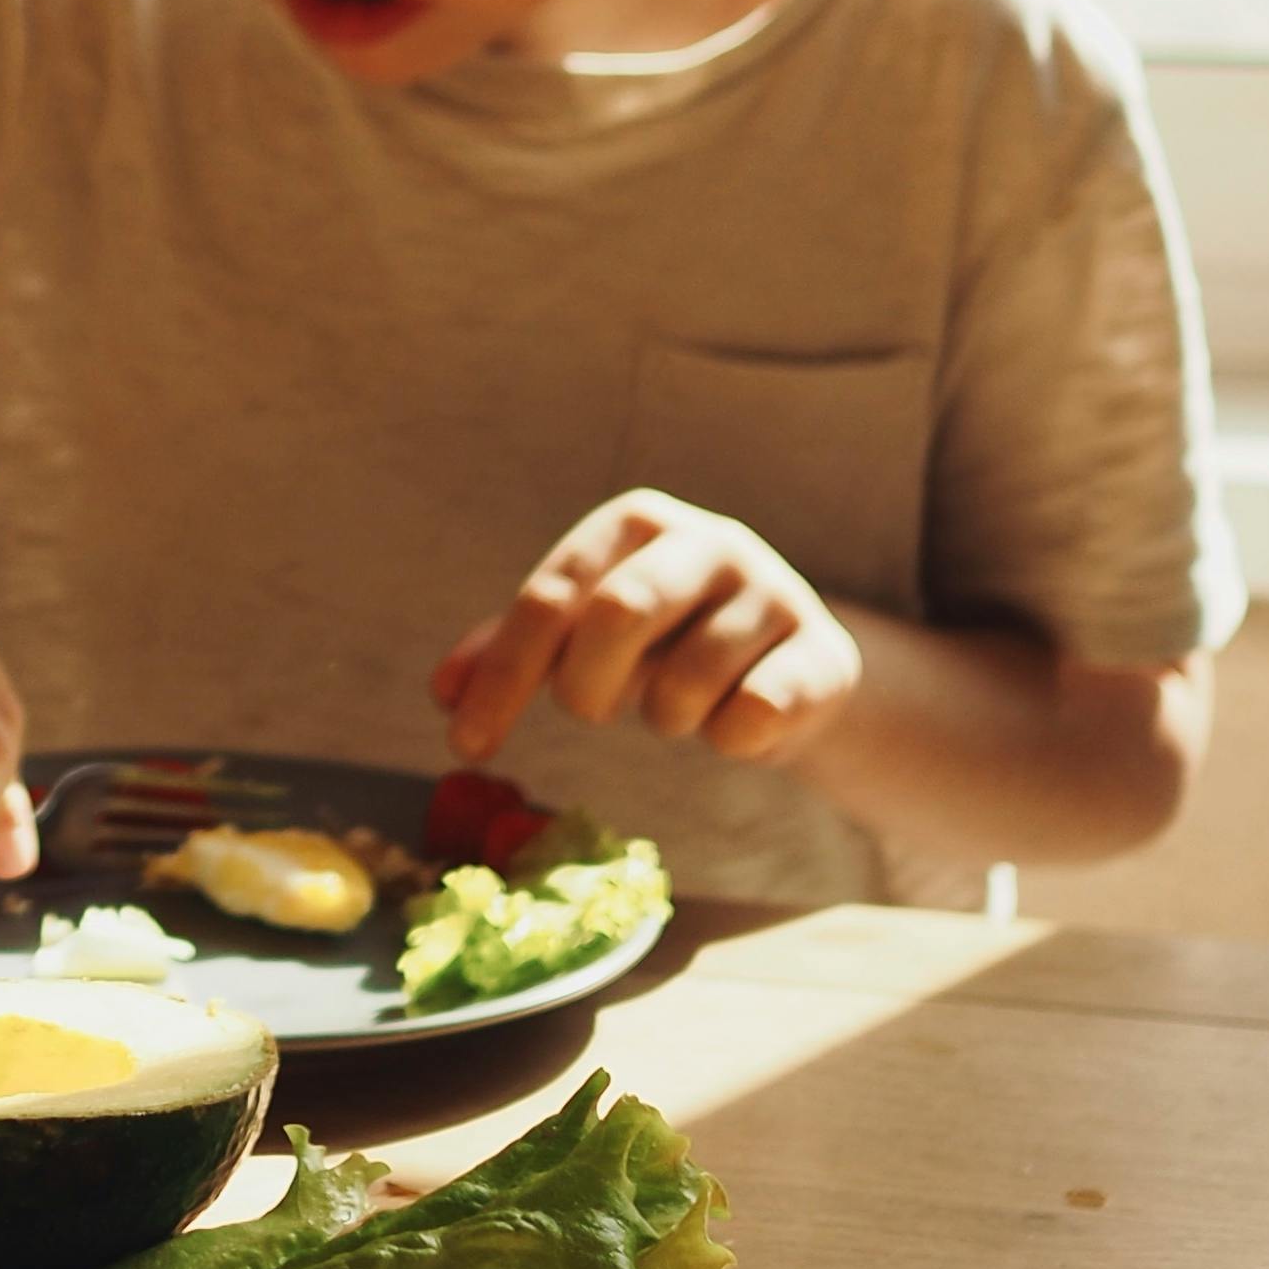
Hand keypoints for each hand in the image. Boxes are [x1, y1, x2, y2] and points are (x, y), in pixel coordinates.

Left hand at [432, 489, 861, 772]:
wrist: (791, 674)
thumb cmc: (669, 643)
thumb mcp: (586, 636)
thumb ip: (515, 653)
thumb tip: (442, 692)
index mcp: (635, 522)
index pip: (550, 598)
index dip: (503, 676)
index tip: (466, 745)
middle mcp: (709, 539)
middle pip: (618, 613)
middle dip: (588, 686)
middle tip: (592, 710)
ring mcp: (774, 590)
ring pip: (685, 679)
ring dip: (664, 716)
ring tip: (678, 704)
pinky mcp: (825, 653)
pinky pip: (752, 716)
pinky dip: (728, 739)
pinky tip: (736, 723)